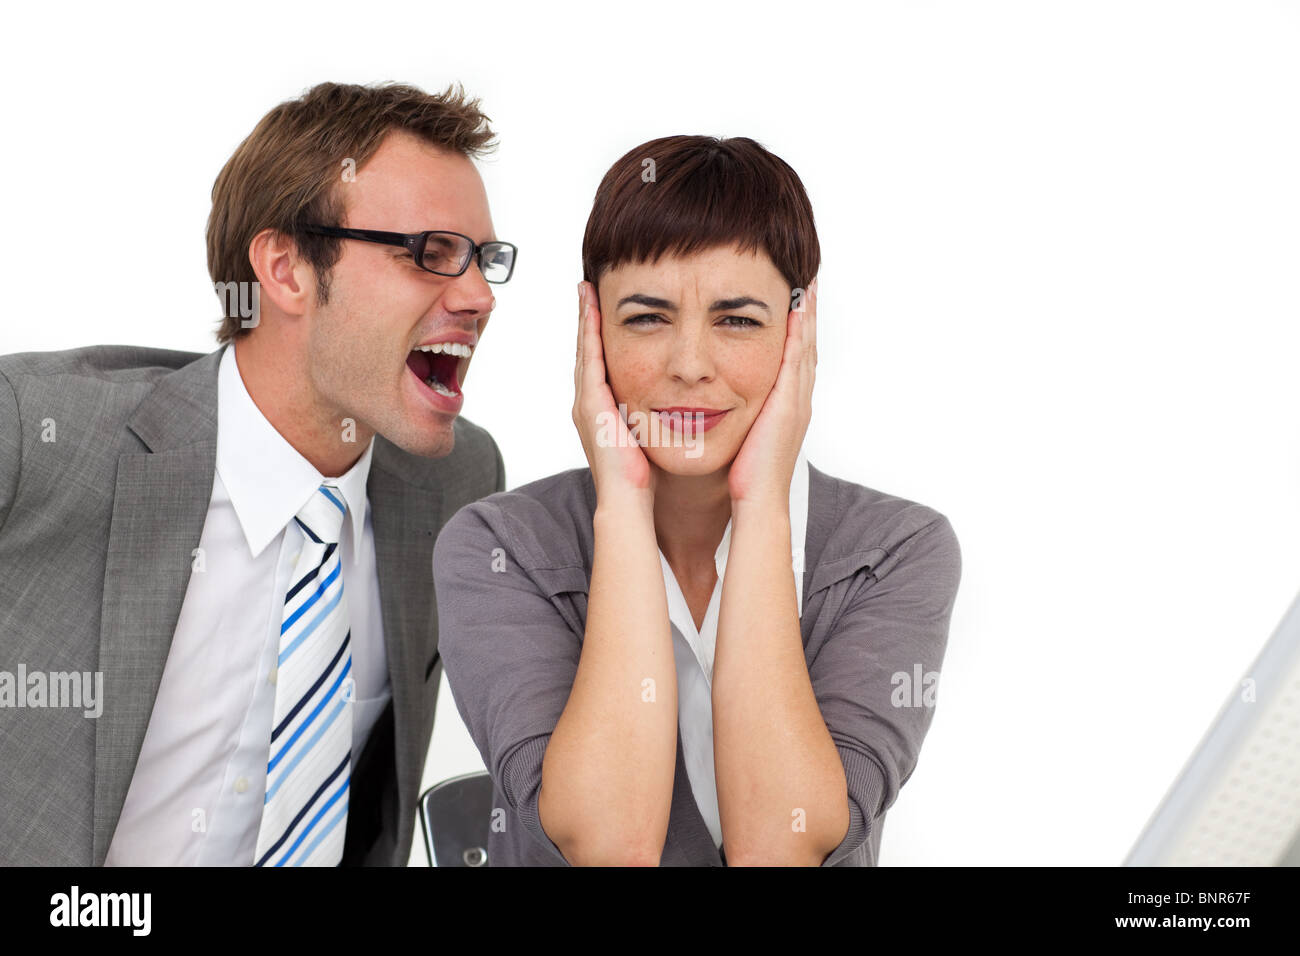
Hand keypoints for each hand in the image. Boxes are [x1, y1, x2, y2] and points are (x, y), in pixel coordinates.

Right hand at [572, 281, 656, 504]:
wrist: (630, 500)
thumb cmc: (645, 477)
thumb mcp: (649, 436)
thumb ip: (653, 417)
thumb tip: (678, 405)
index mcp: (604, 410)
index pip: (601, 362)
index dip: (600, 334)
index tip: (605, 306)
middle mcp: (590, 403)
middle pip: (586, 351)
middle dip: (587, 319)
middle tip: (588, 288)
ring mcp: (586, 403)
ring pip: (584, 350)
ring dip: (585, 319)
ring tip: (587, 291)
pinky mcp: (590, 405)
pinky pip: (589, 360)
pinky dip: (589, 334)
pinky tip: (593, 311)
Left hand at [727, 278, 816, 508]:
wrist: (758, 500)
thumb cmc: (746, 476)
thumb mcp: (743, 436)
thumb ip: (738, 417)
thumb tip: (716, 403)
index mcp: (786, 406)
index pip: (794, 358)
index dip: (796, 330)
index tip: (792, 301)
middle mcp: (797, 399)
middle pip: (807, 346)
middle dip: (808, 315)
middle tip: (807, 281)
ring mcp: (797, 400)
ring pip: (806, 347)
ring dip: (807, 315)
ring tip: (806, 285)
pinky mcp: (789, 403)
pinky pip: (797, 358)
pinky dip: (800, 332)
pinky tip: (796, 308)